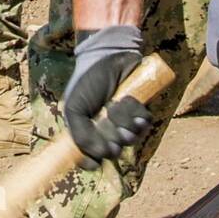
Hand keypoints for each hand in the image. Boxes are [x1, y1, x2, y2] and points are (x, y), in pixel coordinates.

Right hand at [62, 26, 152, 169]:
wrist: (108, 56)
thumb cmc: (87, 81)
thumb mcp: (75, 109)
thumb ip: (81, 136)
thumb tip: (98, 160)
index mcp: (86, 131)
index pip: (89, 158)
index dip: (93, 161)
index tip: (95, 160)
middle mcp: (105, 130)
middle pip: (113, 151)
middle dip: (111, 137)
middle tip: (106, 119)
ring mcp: (123, 122)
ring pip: (130, 139)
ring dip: (124, 122)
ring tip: (116, 104)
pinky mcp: (139, 111)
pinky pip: (143, 124)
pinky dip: (136, 113)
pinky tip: (128, 99)